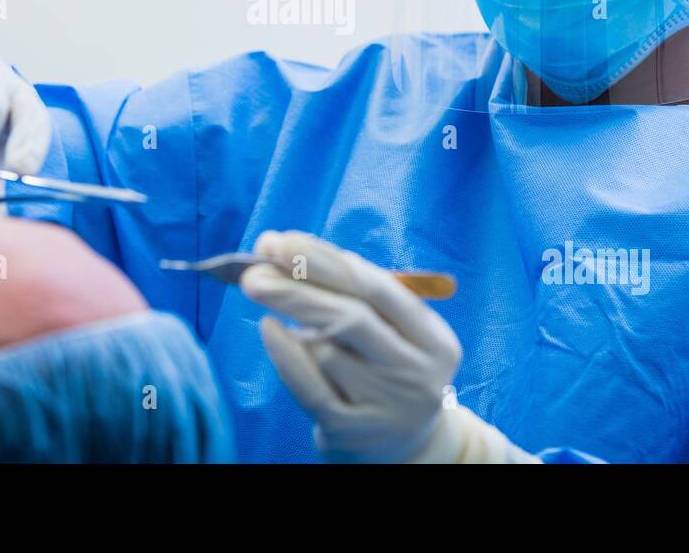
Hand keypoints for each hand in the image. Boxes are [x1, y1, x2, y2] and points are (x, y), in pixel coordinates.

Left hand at [240, 230, 462, 461]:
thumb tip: (284, 249)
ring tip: (275, 301)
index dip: (327, 261)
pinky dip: (284, 353)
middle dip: (297, 288)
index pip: (379, 289)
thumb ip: (353, 291)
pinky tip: (268, 327)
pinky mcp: (351, 432)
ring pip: (327, 349)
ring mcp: (386, 407)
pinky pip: (308, 386)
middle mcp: (418, 375)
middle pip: (352, 318)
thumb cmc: (386, 368)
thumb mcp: (393, 331)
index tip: (282, 242)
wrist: (404, 447)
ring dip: (295, 322)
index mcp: (435, 340)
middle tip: (253, 271)